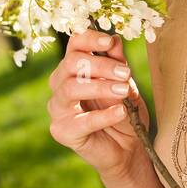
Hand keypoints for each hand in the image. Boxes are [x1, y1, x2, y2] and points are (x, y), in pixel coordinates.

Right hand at [47, 30, 149, 181]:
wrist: (128, 148)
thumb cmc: (124, 110)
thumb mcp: (125, 83)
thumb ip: (117, 63)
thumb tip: (114, 40)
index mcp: (73, 68)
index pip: (74, 44)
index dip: (89, 39)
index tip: (109, 41)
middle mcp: (60, 84)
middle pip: (71, 64)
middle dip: (100, 65)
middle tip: (125, 73)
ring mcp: (58, 108)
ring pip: (70, 88)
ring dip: (101, 87)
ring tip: (124, 91)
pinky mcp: (62, 132)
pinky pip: (82, 120)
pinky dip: (104, 115)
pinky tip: (121, 112)